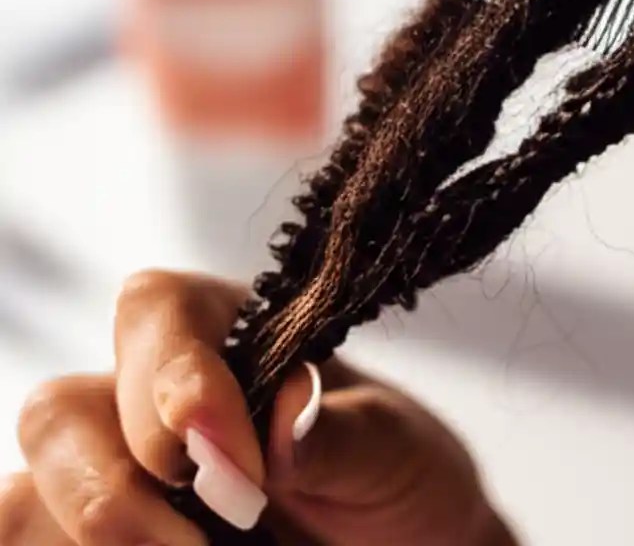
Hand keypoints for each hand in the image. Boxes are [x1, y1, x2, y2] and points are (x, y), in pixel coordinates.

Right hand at [0, 270, 515, 544]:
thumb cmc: (398, 481)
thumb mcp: (399, 454)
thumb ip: (345, 435)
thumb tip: (283, 419)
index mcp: (232, 332)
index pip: (156, 310)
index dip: (175, 381)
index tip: (240, 468)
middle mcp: (149, 394)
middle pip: (59, 411)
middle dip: (119, 491)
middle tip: (208, 544)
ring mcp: (111, 472)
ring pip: (28, 494)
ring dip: (99, 537)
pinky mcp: (98, 538)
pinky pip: (34, 542)